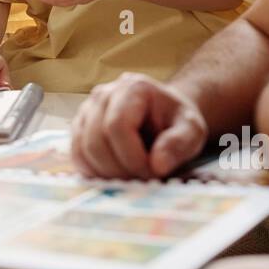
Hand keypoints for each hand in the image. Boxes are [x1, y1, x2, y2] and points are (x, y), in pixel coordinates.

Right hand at [70, 72, 207, 179]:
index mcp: (132, 88)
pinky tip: (116, 176)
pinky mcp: (79, 128)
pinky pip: (77, 155)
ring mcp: (87, 110)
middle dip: (120, 169)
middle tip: (143, 180)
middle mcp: (103, 94)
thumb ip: (179, 143)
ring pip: (83, 150)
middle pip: (96, 140)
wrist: (163, 117)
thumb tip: (157, 164)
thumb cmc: (177, 122)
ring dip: (106, 174)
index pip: (117, 125)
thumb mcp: (192, 130)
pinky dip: (94, 172)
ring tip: (132, 178)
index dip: (132, 157)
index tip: (152, 173)